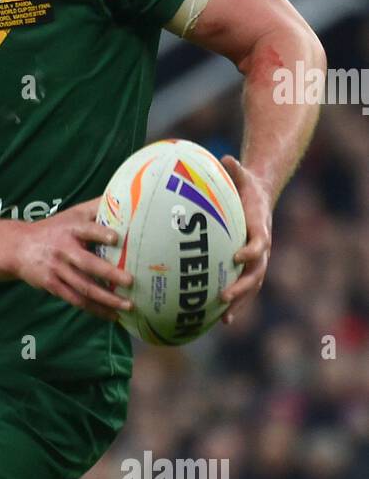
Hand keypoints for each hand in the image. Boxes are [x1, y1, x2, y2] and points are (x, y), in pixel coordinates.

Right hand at [13, 197, 133, 320]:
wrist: (19, 247)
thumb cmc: (54, 228)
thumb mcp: (73, 213)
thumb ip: (97, 207)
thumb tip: (126, 196)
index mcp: (71, 229)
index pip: (86, 230)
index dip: (100, 234)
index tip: (116, 238)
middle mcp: (63, 249)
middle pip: (87, 264)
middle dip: (108, 273)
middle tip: (129, 281)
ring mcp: (57, 269)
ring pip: (83, 286)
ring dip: (106, 298)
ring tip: (127, 306)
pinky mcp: (52, 285)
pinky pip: (75, 300)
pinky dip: (94, 309)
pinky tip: (111, 314)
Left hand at [219, 155, 272, 324]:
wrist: (260, 198)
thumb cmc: (247, 188)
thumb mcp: (243, 177)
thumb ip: (235, 171)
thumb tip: (225, 158)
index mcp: (260, 230)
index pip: (259, 244)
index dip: (250, 251)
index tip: (237, 257)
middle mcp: (262, 250)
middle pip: (255, 273)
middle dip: (241, 287)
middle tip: (223, 296)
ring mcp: (256, 262)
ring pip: (251, 287)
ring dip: (238, 304)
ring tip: (223, 319)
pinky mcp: (248, 268)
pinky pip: (243, 289)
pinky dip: (234, 304)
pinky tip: (216, 320)